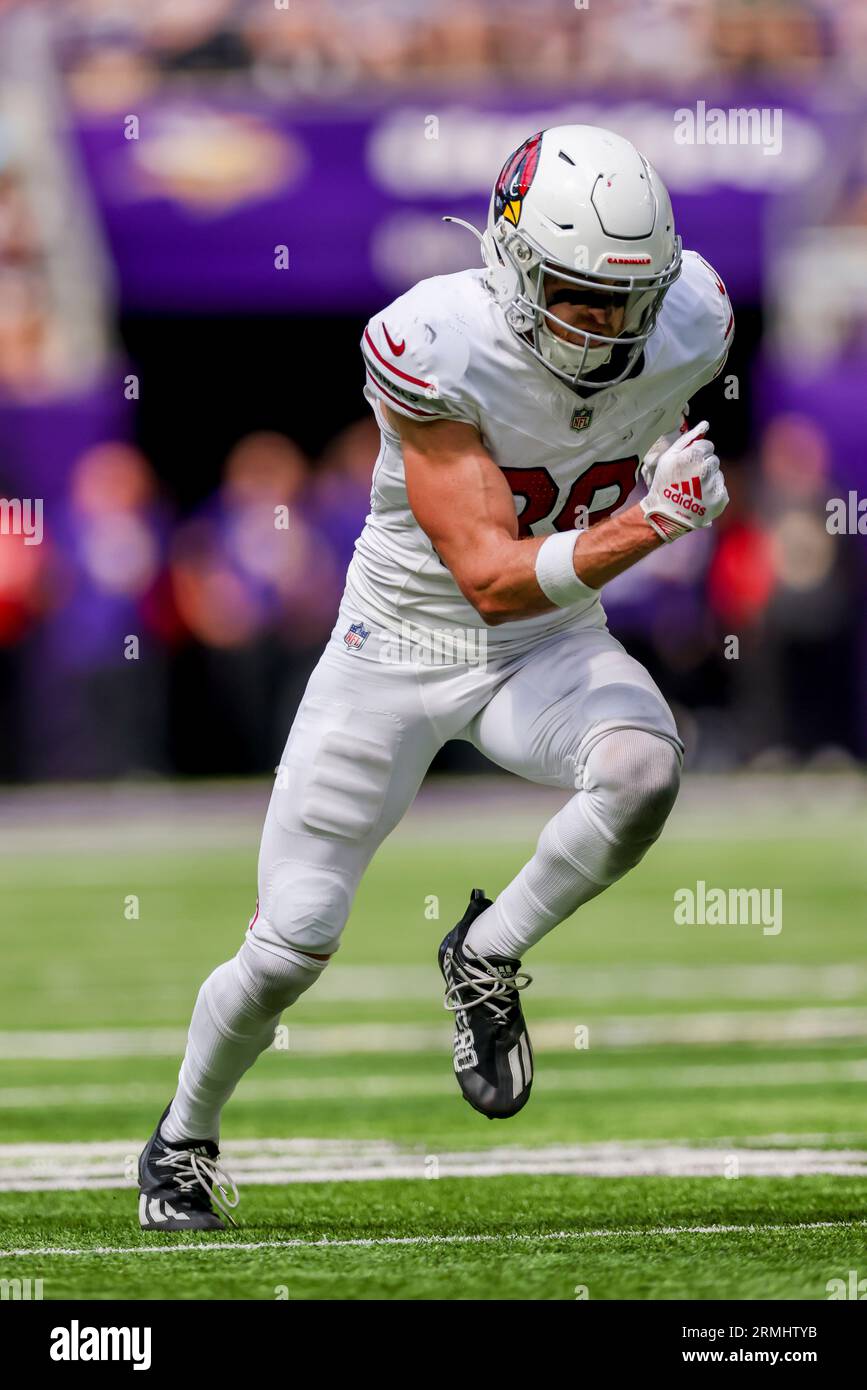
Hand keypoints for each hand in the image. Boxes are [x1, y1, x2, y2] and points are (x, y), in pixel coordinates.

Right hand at [640, 420, 727, 542]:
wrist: (665, 515)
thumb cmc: (664, 483)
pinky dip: (712, 492)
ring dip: (708, 479)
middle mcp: (707, 468)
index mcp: (694, 455)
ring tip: (693, 490)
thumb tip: (705, 424)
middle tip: (689, 479)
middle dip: (703, 466)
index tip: (687, 465)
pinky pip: (721, 488)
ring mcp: (715, 484)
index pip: (707, 446)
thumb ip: (688, 438)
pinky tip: (700, 498)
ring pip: (717, 474)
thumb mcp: (668, 457)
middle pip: (713, 459)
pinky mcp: (721, 499)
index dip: (696, 454)